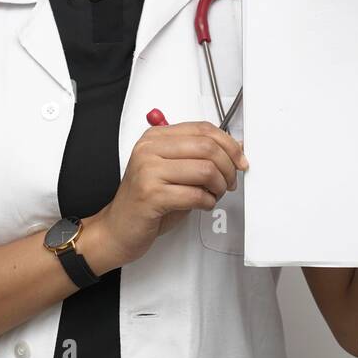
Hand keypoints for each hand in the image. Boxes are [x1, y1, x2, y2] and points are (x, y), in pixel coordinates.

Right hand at [96, 121, 247, 266]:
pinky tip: (202, 204)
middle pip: (207, 147)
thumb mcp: (174, 171)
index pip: (202, 129)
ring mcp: (148, 171)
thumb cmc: (147, 201)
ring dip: (219, 186)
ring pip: (205, 170)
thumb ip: (199, 157)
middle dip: (228, 167)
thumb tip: (235, 147)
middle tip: (230, 182)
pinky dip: (207, 202)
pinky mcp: (151, 195)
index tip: (240, 159)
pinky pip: (195, 195)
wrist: (118, 228)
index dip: (229, 144)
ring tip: (214, 195)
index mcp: (156, 137)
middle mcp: (149, 150)